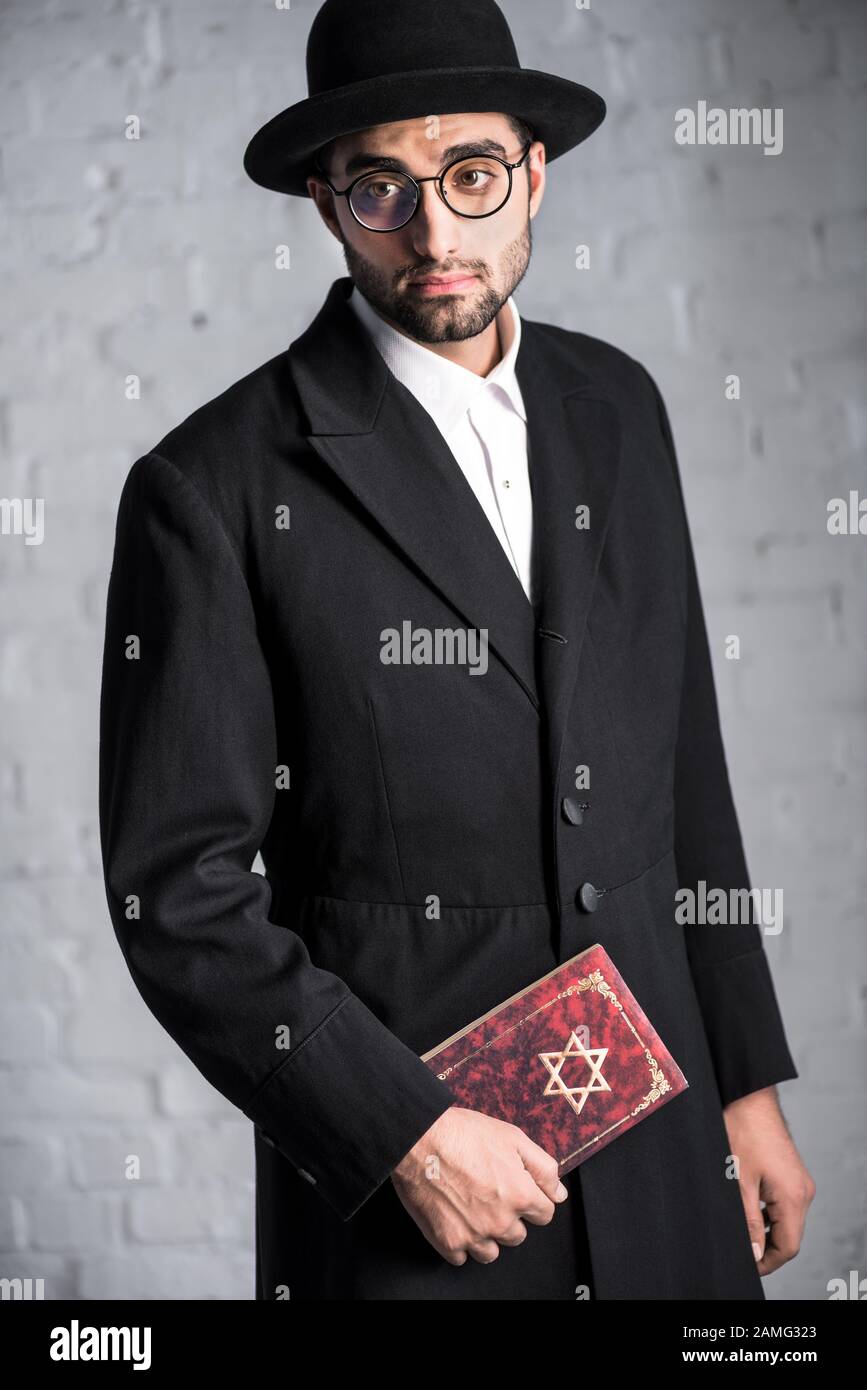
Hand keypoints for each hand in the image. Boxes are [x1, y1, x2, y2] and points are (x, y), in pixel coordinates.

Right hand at [390, 1106, 568, 1265]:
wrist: (419, 1139)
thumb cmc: (465, 1133)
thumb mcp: (513, 1137)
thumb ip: (543, 1168)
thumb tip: (560, 1194)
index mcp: (520, 1196)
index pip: (544, 1215)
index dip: (532, 1200)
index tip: (517, 1190)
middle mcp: (500, 1221)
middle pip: (518, 1236)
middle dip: (508, 1217)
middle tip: (488, 1193)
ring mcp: (474, 1235)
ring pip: (491, 1252)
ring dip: (486, 1235)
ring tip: (470, 1208)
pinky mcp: (448, 1242)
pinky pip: (462, 1257)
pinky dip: (460, 1242)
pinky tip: (453, 1218)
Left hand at [723, 1085, 815, 1276]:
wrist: (749, 1097)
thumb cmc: (742, 1132)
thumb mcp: (739, 1181)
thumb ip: (748, 1222)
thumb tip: (755, 1254)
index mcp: (793, 1196)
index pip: (789, 1247)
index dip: (767, 1262)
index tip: (746, 1265)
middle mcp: (803, 1191)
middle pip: (790, 1236)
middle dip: (767, 1248)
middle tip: (740, 1249)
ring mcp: (800, 1182)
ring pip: (787, 1221)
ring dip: (767, 1231)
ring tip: (740, 1230)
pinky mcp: (792, 1174)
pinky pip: (785, 1205)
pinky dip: (769, 1215)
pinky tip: (748, 1210)